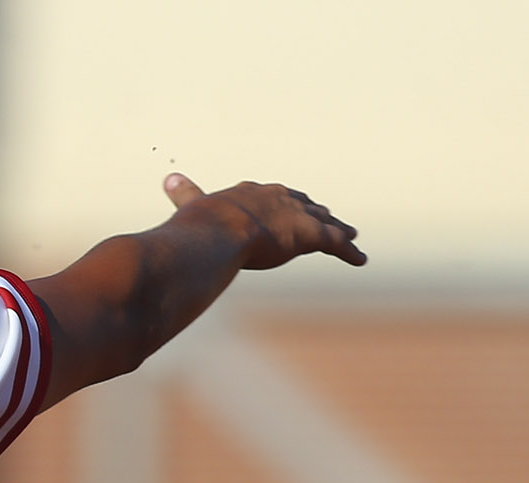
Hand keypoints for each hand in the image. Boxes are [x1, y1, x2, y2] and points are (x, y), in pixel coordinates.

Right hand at [162, 173, 366, 268]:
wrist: (216, 231)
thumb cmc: (201, 223)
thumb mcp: (193, 206)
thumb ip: (185, 194)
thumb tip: (168, 178)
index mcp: (250, 193)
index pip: (269, 196)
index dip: (278, 202)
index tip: (284, 204)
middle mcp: (277, 198)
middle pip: (301, 203)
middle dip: (312, 210)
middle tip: (324, 214)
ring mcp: (295, 216)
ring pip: (323, 221)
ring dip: (336, 228)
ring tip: (350, 233)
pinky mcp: (308, 235)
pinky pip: (334, 243)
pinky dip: (348, 251)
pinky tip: (360, 259)